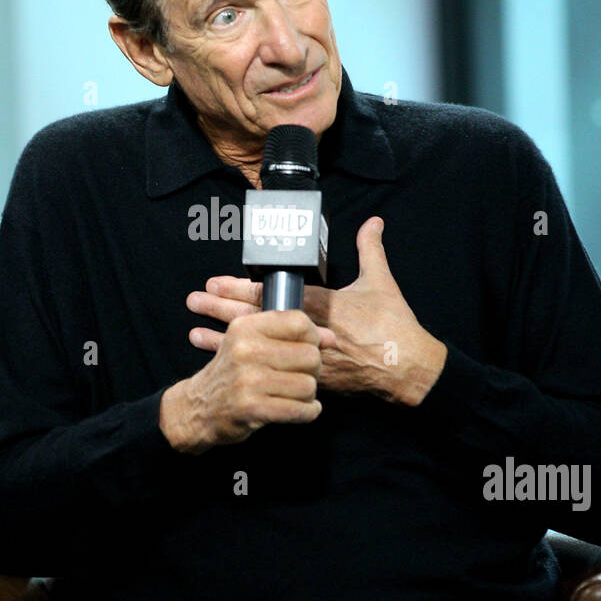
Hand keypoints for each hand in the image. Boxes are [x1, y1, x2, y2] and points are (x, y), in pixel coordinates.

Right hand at [159, 309, 333, 453]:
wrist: (198, 408)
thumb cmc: (231, 374)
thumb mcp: (250, 344)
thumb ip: (290, 337)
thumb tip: (331, 338)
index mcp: (246, 327)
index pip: (299, 322)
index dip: (312, 337)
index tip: (305, 348)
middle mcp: (246, 349)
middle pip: (310, 355)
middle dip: (312, 370)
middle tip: (300, 376)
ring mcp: (248, 380)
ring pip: (308, 385)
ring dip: (308, 395)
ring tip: (294, 394)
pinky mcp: (252, 408)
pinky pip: (300, 410)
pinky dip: (307, 412)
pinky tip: (300, 410)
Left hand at [185, 217, 446, 405]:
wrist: (407, 368)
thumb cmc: (395, 325)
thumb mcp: (381, 282)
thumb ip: (370, 249)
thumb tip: (374, 222)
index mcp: (322, 305)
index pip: (272, 295)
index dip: (241, 289)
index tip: (215, 283)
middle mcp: (308, 331)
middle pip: (256, 319)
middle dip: (222, 310)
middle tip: (193, 302)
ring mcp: (307, 356)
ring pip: (259, 347)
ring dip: (225, 341)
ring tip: (194, 334)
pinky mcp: (312, 378)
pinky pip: (271, 371)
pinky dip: (248, 366)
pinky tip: (226, 366)